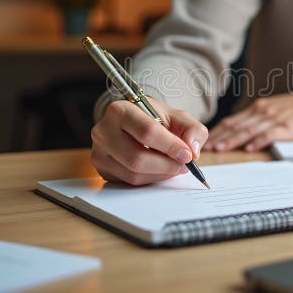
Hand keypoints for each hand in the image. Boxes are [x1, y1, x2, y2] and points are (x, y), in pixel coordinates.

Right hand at [90, 98, 207, 184]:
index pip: (146, 132)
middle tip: (184, 165)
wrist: (133, 124)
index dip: (170, 146)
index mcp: (120, 110)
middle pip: (137, 158)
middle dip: (166, 165)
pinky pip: (129, 182)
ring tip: (173, 166)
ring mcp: (99, 152)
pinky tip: (158, 169)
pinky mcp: (102, 169)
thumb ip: (193, 129)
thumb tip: (193, 150)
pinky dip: (150, 179)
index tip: (187, 155)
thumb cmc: (155, 119)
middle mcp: (103, 131)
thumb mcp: (177, 117)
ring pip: (133, 174)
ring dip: (160, 174)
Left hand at [206, 87, 292, 152]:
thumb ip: (257, 120)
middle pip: (236, 125)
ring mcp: (274, 118)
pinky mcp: (287, 126)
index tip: (203, 141)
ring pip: (249, 129)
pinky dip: (259, 141)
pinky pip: (270, 134)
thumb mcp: (273, 110)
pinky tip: (250, 148)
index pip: (232, 120)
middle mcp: (262, 111)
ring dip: (233, 140)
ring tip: (221, 148)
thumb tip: (238, 133)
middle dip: (219, 137)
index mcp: (257, 108)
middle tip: (204, 147)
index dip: (217, 131)